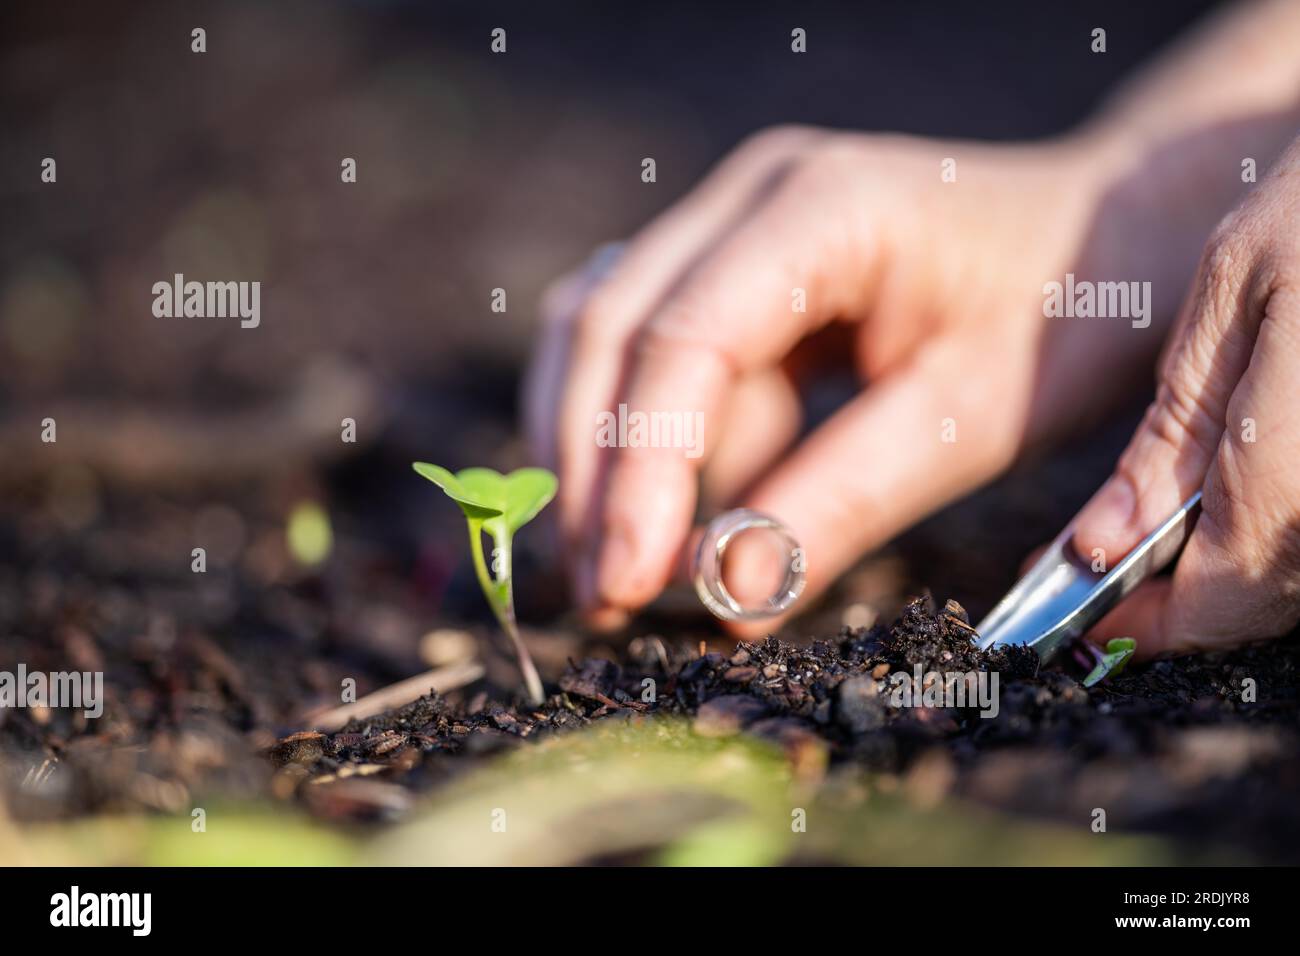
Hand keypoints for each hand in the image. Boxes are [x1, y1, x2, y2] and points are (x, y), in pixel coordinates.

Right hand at [527, 125, 1194, 631]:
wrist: (1115, 232)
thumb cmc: (1068, 313)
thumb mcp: (971, 419)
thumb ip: (845, 501)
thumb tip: (728, 598)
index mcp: (820, 208)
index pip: (683, 340)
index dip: (640, 470)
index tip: (626, 582)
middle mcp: (754, 197)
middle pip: (609, 327)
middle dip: (593, 469)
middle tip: (601, 595)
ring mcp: (738, 224)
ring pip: (609, 336)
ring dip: (599, 453)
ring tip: (614, 568)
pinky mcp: (740, 269)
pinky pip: (659, 354)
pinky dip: (651, 439)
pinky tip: (672, 515)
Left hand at [1073, 134, 1299, 656]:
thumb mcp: (1236, 285)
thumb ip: (1179, 426)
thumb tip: (1105, 542)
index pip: (1236, 581)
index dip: (1160, 622)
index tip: (1098, 626)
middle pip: (1279, 592)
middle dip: (1194, 604)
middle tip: (1119, 586)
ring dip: (1240, 576)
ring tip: (1169, 545)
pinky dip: (1280, 537)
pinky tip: (1239, 504)